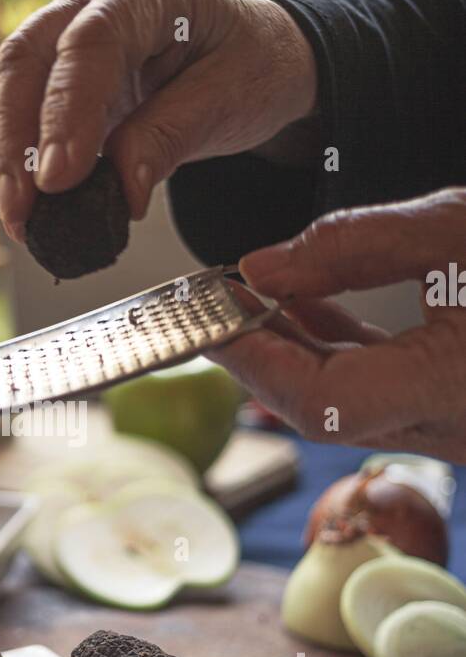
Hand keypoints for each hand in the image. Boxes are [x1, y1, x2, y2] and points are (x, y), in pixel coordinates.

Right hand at [0, 0, 316, 239]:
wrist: (253, 57)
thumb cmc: (249, 64)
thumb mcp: (229, 98)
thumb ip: (171, 137)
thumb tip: (122, 190)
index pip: (89, 44)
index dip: (66, 112)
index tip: (58, 178)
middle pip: (27, 58)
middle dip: (14, 140)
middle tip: (21, 208)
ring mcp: (64, 31)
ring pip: (7, 84)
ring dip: (3, 154)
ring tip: (19, 217)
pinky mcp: (52, 73)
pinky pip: (13, 109)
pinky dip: (10, 156)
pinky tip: (22, 203)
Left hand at [209, 189, 465, 462]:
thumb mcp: (457, 229)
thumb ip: (356, 245)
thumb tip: (261, 268)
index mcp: (450, 388)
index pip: (321, 403)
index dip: (257, 363)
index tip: (215, 321)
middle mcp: (451, 426)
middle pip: (322, 411)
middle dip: (261, 356)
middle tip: (216, 305)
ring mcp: (451, 425)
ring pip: (346, 405)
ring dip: (293, 353)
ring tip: (249, 299)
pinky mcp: (451, 409)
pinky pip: (377, 392)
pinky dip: (335, 352)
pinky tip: (302, 308)